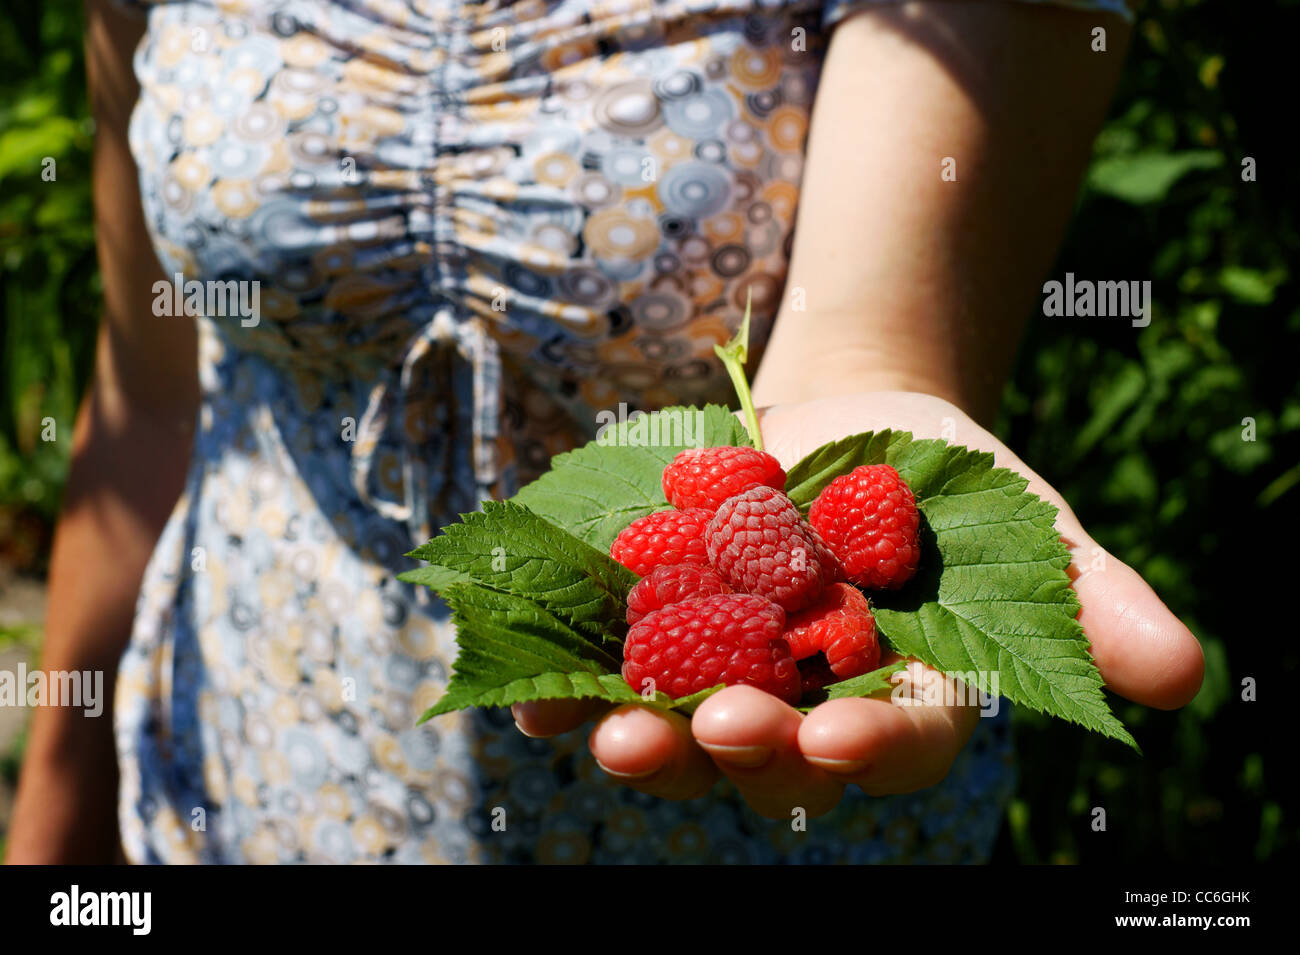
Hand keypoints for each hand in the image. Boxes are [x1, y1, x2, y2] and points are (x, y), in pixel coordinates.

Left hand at [512, 393, 1204, 818]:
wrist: (831, 422)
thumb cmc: (938, 476)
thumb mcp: (1017, 519)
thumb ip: (1088, 599)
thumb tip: (1185, 680)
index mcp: (897, 695)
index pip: (894, 745)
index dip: (866, 749)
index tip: (831, 738)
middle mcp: (804, 707)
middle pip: (771, 757)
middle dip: (736, 749)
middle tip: (703, 729)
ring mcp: (718, 682)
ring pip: (679, 736)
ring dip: (642, 741)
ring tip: (603, 734)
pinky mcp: (649, 650)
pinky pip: (605, 686)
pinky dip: (569, 696)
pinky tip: (536, 702)